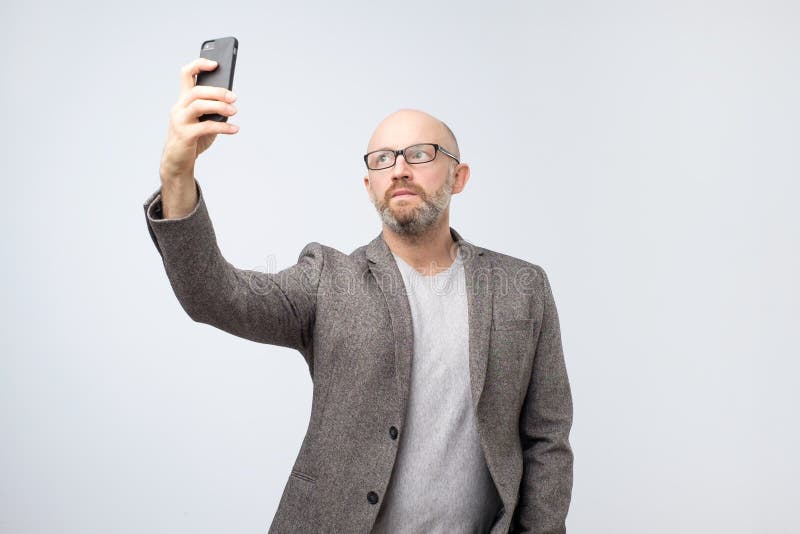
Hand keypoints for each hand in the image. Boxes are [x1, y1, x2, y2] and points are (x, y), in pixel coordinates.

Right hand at [159, 58, 238, 185]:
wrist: (178, 162)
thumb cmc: (193, 139)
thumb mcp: (203, 122)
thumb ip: (213, 111)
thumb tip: (230, 102)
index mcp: (183, 100)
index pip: (186, 74)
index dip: (199, 65)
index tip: (215, 64)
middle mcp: (179, 107)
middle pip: (197, 91)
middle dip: (217, 92)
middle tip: (234, 97)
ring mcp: (180, 121)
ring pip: (199, 105)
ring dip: (219, 106)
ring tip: (234, 111)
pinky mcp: (185, 135)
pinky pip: (206, 127)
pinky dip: (223, 127)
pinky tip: (234, 129)